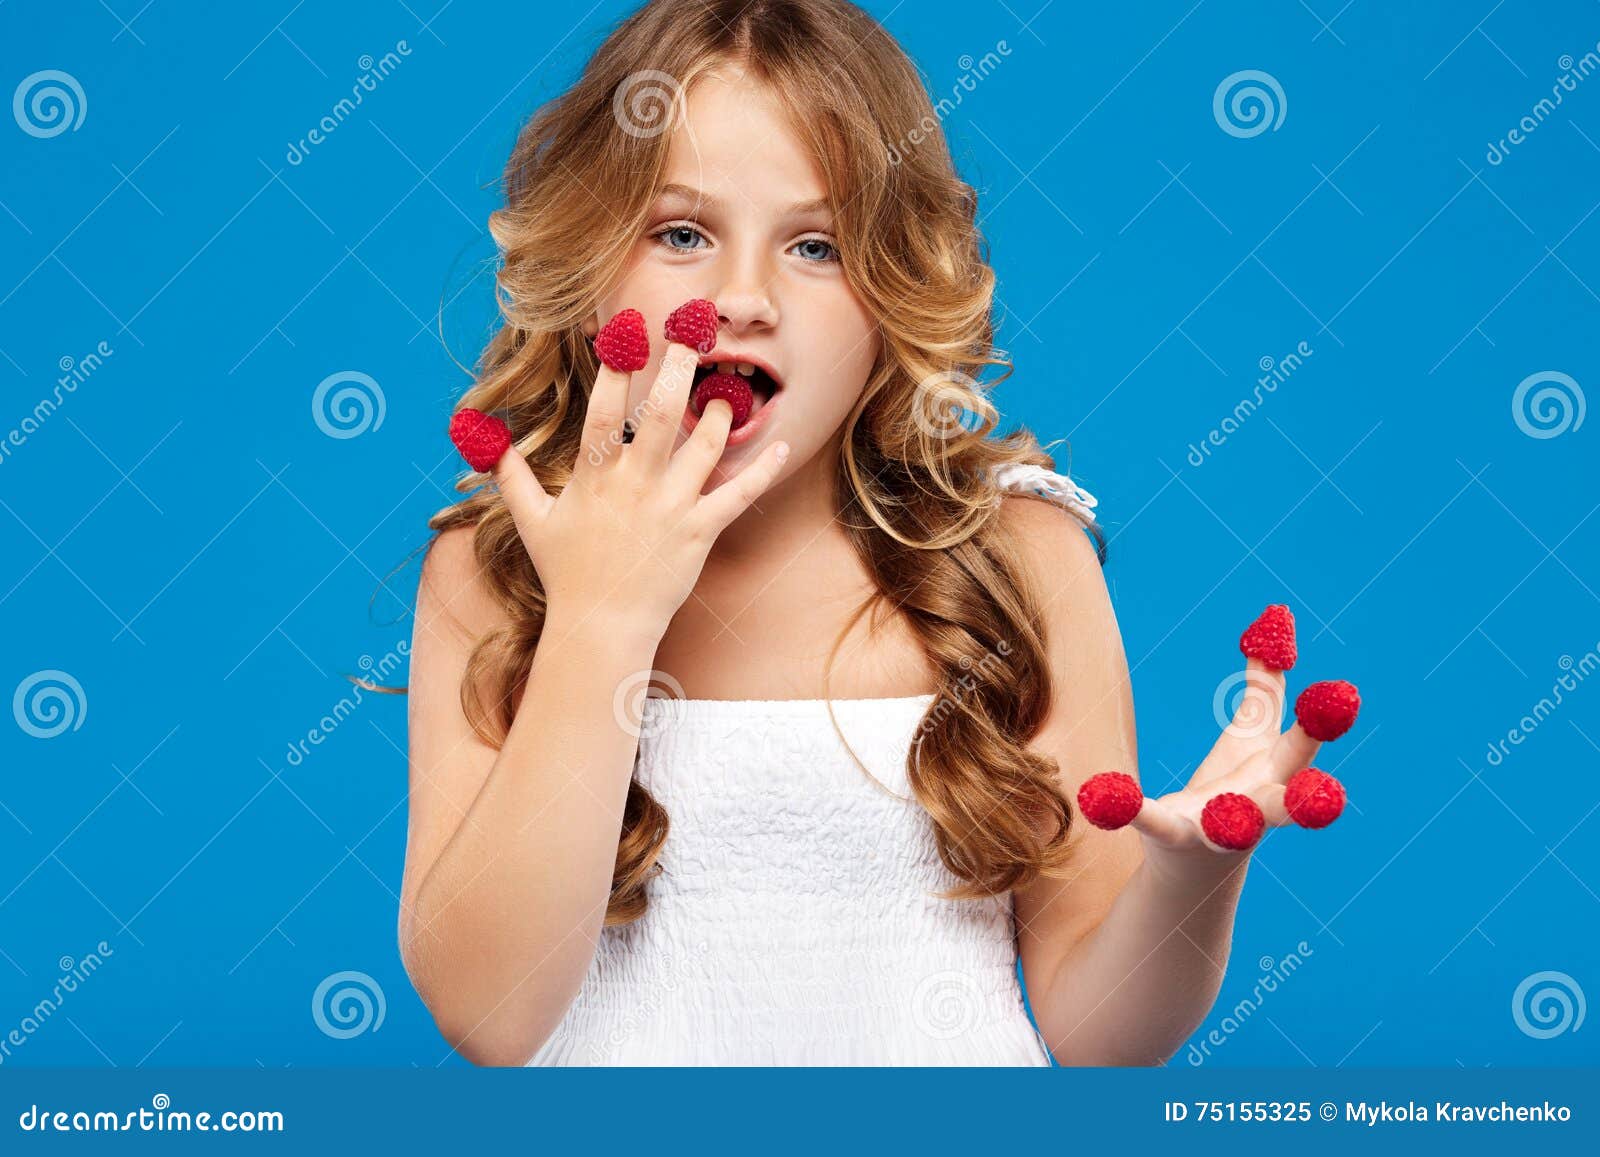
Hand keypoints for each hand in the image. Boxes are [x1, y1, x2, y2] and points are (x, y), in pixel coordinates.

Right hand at [448, 303, 790, 639]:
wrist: (601, 627)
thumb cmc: (567, 573)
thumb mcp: (531, 522)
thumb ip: (511, 477)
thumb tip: (485, 441)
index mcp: (594, 477)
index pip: (603, 410)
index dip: (615, 368)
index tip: (626, 330)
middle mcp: (634, 486)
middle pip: (658, 414)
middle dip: (676, 367)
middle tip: (693, 332)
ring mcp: (670, 508)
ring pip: (703, 447)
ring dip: (718, 412)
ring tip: (726, 392)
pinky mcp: (700, 533)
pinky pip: (739, 495)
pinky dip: (763, 470)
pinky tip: (783, 445)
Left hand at [1077, 605, 1358, 870]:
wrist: (1198, 868)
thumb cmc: (1233, 793)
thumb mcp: (1250, 739)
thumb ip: (1266, 690)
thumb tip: (1274, 631)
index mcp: (1275, 777)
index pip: (1302, 744)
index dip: (1320, 718)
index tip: (1343, 692)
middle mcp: (1257, 808)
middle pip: (1286, 795)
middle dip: (1305, 780)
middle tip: (1327, 787)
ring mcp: (1216, 829)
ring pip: (1233, 825)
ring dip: (1235, 820)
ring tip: (1227, 811)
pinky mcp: (1171, 836)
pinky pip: (1151, 821)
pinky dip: (1127, 808)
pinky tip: (1100, 794)